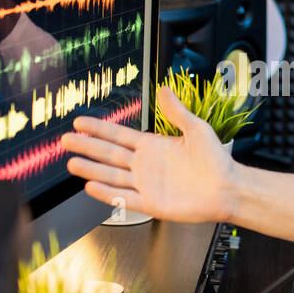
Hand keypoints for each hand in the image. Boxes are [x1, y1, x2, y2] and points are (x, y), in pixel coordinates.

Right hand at [63, 86, 237, 223]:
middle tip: (65, 141)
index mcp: (153, 145)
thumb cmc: (216, 159)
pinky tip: (90, 187)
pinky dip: (107, 194)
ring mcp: (146, 184)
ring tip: (71, 164)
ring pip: (112, 176)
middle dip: (87, 147)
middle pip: (109, 154)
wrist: (228, 188)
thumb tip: (164, 88)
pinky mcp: (151, 203)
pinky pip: (124, 198)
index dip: (99, 128)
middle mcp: (145, 165)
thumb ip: (176, 111)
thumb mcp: (196, 128)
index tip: (79, 121)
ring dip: (91, 170)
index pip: (118, 135)